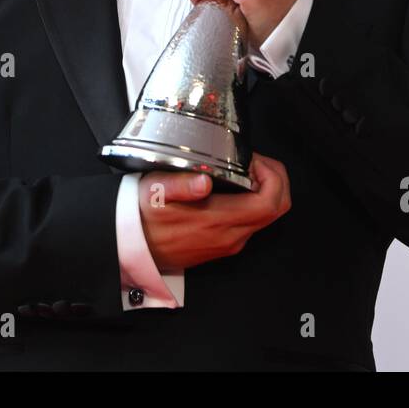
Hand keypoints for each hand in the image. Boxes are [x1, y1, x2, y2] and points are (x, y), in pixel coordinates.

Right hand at [136, 154, 291, 270]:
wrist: (131, 246)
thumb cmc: (142, 215)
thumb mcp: (154, 191)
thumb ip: (181, 185)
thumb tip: (204, 181)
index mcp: (217, 220)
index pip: (269, 203)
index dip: (272, 177)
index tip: (254, 161)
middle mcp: (230, 236)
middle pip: (277, 210)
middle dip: (276, 180)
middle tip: (256, 162)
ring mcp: (229, 243)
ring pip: (267, 217)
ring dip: (266, 191)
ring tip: (244, 171)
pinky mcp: (224, 246)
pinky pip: (253, 224)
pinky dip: (255, 202)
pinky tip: (234, 188)